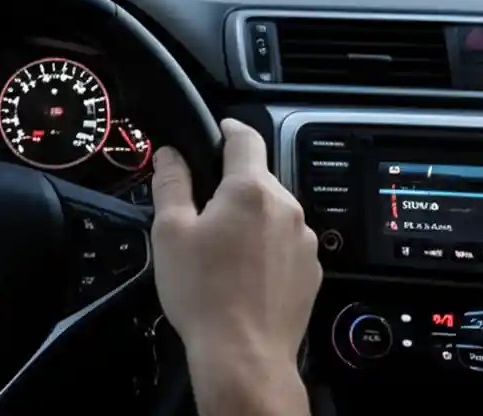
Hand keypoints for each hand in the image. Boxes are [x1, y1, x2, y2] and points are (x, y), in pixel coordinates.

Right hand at [151, 119, 320, 415]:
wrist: (244, 355)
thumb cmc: (203, 293)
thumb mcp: (170, 232)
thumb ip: (171, 184)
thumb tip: (171, 155)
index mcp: (250, 190)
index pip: (245, 137)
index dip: (228, 128)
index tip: (218, 130)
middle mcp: (286, 208)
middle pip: (258, 178)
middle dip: (231, 187)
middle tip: (200, 213)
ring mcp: (304, 240)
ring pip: (273, 213)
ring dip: (250, 219)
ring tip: (221, 252)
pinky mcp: (312, 270)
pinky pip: (286, 244)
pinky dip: (266, 248)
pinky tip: (243, 274)